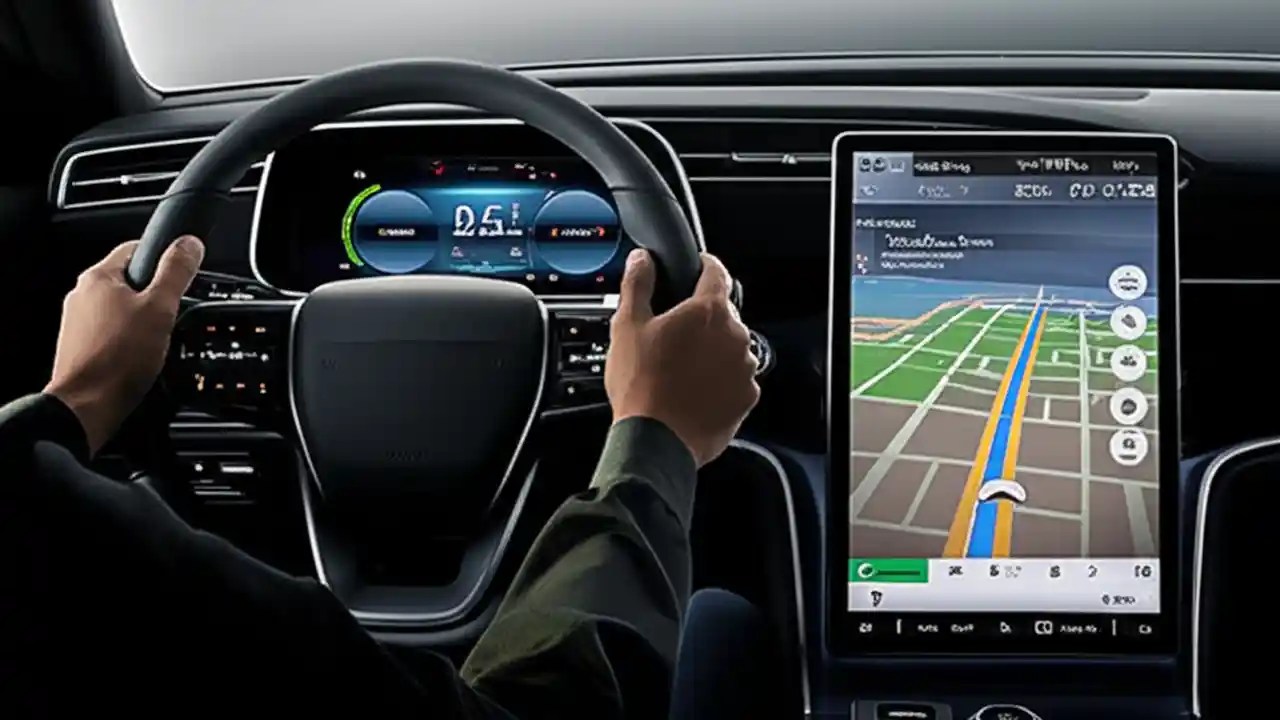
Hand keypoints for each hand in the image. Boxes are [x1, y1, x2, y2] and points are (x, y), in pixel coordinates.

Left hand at [45, 237, 204, 454]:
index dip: (165, 257)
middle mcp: (82, 295)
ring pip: (122, 308)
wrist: (88, 405)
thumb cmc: (119, 359)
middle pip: (130, 281)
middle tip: (173, 313)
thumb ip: (176, 272)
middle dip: (156, 295)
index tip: (183, 272)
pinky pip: (114, 332)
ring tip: (157, 339)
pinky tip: (141, 355)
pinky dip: (130, 339)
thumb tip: (189, 244)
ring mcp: (79, 321)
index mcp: (99, 278)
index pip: (136, 248)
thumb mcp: (160, 308)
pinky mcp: (82, 345)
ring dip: (143, 319)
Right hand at [606, 249, 759, 466]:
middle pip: (723, 314)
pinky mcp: (747, 398)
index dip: (704, 266)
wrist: (655, 442)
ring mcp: (745, 368)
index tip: (698, 268)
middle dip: (702, 320)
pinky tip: (694, 391)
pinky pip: (736, 379)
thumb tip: (642, 260)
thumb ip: (637, 285)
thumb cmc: (641, 386)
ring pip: (730, 348)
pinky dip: (720, 381)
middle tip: (673, 337)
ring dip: (712, 352)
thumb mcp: (627, 327)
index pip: (717, 272)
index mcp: (709, 311)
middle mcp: (736, 336)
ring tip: (681, 370)